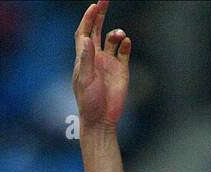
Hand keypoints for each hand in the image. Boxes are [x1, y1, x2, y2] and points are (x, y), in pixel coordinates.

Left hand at [72, 0, 131, 130]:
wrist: (102, 120)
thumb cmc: (89, 103)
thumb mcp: (86, 81)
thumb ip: (87, 59)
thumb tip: (87, 39)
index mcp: (84, 58)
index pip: (84, 33)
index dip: (88, 19)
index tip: (94, 6)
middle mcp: (96, 57)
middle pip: (97, 30)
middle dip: (100, 15)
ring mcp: (109, 63)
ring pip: (113, 39)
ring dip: (117, 33)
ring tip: (120, 35)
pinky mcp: (121, 70)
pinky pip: (124, 51)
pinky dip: (126, 44)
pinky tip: (126, 43)